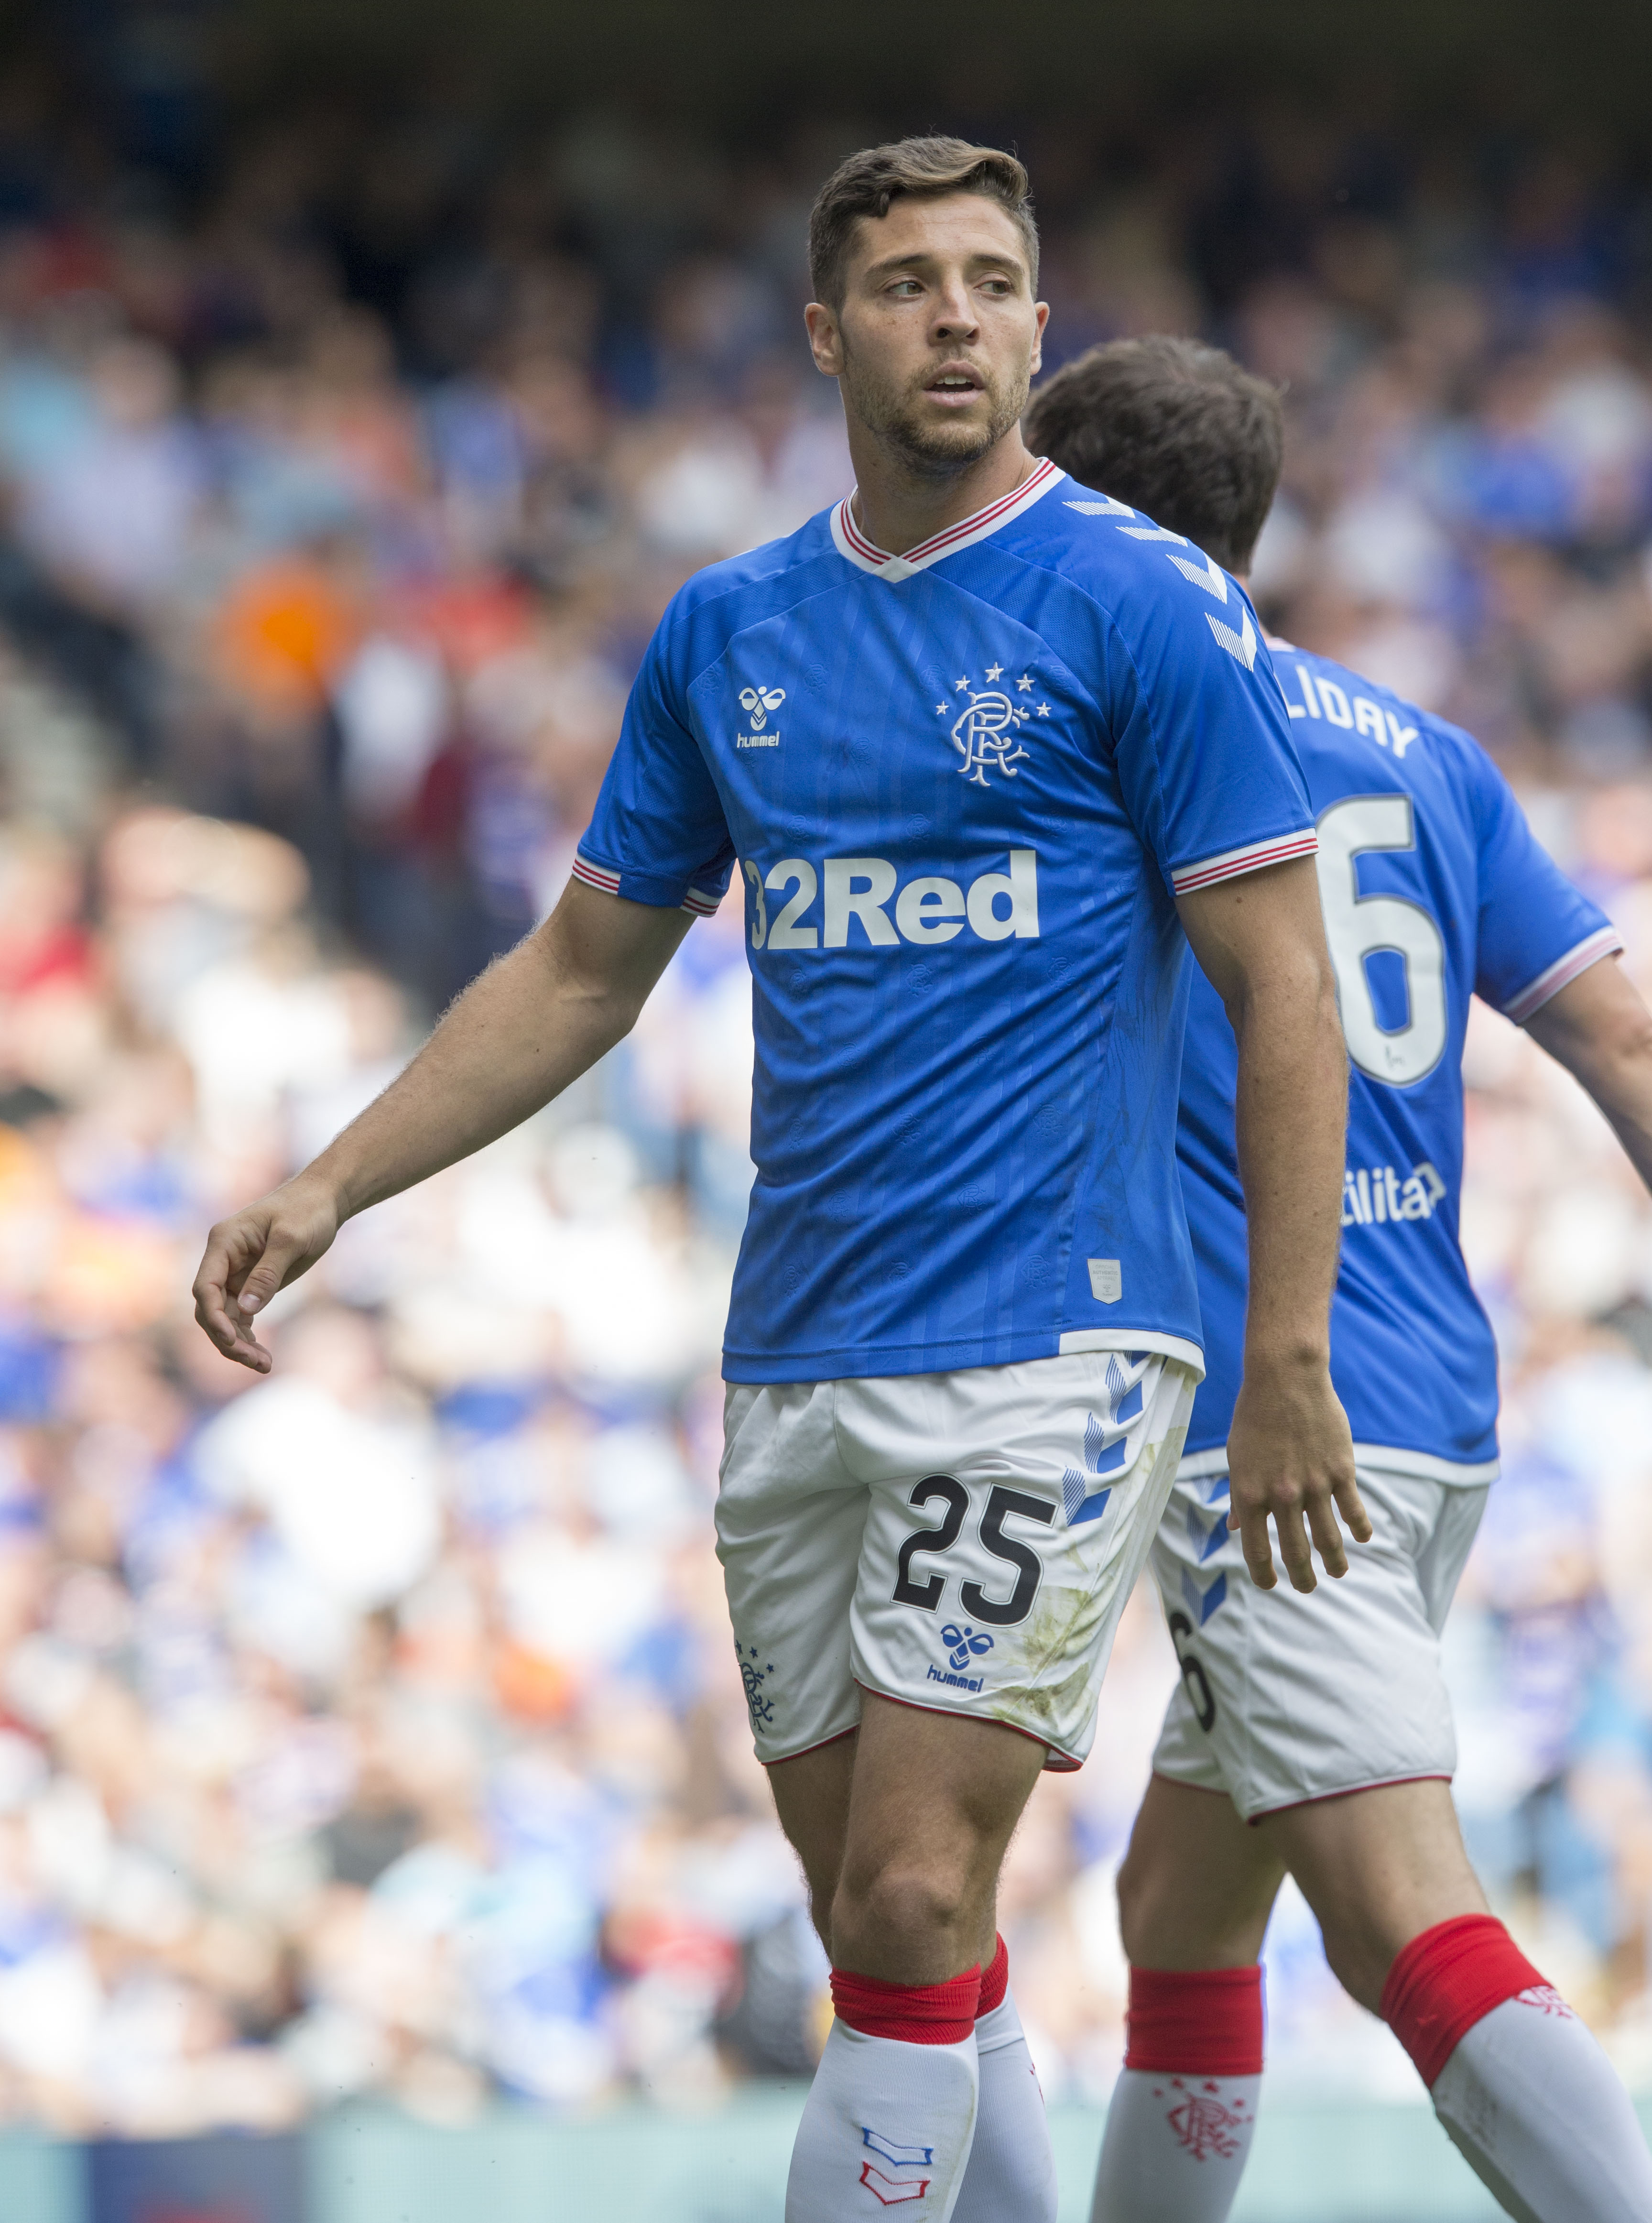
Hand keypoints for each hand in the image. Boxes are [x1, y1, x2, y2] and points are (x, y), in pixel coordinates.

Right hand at [191, 1173, 342, 1372]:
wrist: (324, 1199)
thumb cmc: (308, 1211)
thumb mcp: (292, 1239)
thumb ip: (268, 1273)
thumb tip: (247, 1310)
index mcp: (223, 1242)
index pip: (205, 1287)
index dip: (214, 1317)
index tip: (233, 1340)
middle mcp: (223, 1259)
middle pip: (211, 1308)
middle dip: (227, 1338)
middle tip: (256, 1361)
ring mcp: (235, 1272)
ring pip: (225, 1317)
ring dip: (238, 1343)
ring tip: (264, 1364)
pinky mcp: (250, 1282)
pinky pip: (240, 1315)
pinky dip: (247, 1336)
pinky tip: (261, 1356)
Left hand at [1226, 1356, 1367, 1592]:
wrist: (1285, 1377)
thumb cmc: (1254, 1415)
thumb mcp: (1237, 1457)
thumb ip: (1237, 1495)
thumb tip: (1234, 1528)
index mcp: (1249, 1493)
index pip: (1256, 1549)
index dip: (1263, 1574)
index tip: (1270, 1585)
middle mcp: (1281, 1495)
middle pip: (1295, 1552)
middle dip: (1303, 1577)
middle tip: (1308, 1588)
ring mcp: (1314, 1484)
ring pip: (1329, 1539)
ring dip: (1335, 1562)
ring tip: (1338, 1572)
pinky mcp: (1341, 1470)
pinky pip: (1354, 1510)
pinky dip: (1360, 1529)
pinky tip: (1363, 1538)